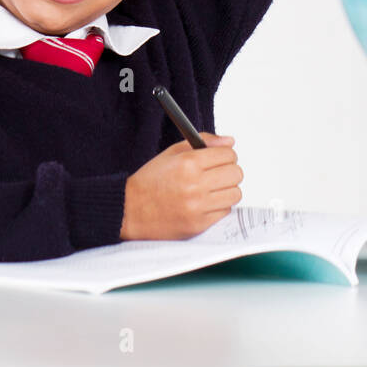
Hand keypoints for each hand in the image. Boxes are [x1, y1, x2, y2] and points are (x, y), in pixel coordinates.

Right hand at [120, 135, 242, 240]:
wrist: (130, 210)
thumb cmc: (150, 181)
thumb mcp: (172, 153)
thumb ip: (203, 142)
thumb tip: (229, 141)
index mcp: (189, 163)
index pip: (228, 154)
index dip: (226, 154)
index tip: (221, 158)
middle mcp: (195, 185)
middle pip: (236, 174)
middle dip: (229, 171)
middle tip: (218, 173)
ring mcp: (198, 207)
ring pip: (235, 194)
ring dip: (227, 190)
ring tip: (212, 189)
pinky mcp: (199, 224)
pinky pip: (225, 212)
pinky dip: (219, 206)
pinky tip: (205, 203)